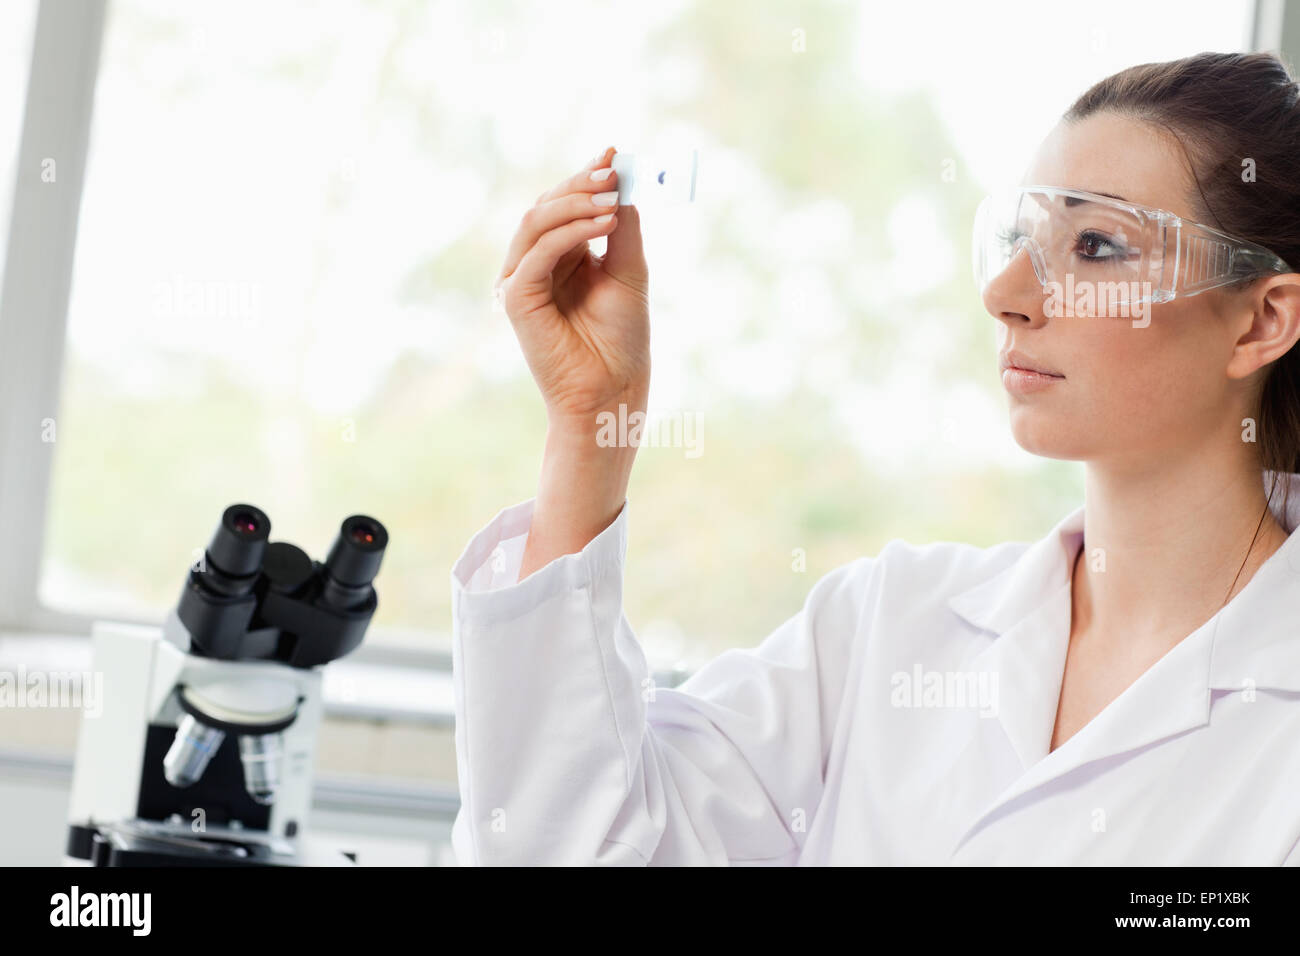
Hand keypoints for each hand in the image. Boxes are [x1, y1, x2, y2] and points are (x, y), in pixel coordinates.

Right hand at [495, 146, 649, 430]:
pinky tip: (604, 224)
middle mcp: (537, 264)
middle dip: (580, 183)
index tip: (613, 153)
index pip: (565, 205)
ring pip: (536, 221)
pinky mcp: (515, 298)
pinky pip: (538, 252)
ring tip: (611, 199)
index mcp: (563, 256)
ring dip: (574, 203)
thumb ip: (623, 230)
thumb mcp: (629, 272)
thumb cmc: (621, 339)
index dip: (584, 176)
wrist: (614, 389)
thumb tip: (622, 185)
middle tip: (613, 172)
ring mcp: (522, 279)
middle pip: (547, 206)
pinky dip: (570, 232)